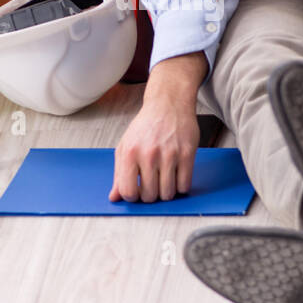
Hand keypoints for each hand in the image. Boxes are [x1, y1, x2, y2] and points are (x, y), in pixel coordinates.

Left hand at [109, 51, 206, 201]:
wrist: (168, 105)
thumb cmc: (146, 127)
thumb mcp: (125, 147)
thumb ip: (119, 173)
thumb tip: (115, 197)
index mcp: (130, 153)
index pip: (128, 192)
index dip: (133, 196)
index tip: (137, 191)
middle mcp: (149, 154)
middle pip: (150, 196)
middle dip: (151, 195)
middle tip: (152, 185)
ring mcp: (169, 154)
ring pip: (168, 194)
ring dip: (167, 192)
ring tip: (165, 180)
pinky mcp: (187, 153)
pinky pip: (184, 185)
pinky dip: (181, 186)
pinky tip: (177, 175)